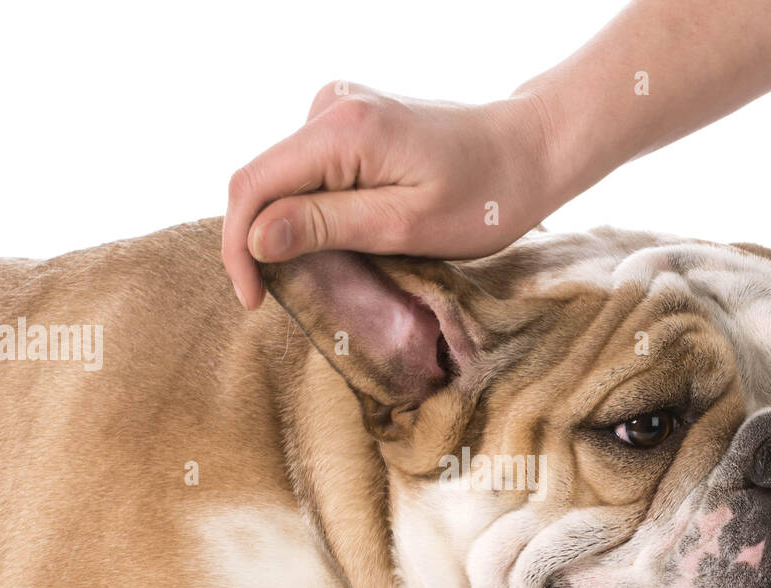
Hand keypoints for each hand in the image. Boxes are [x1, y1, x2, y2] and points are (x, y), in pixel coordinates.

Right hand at [222, 83, 558, 309]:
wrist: (530, 149)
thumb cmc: (483, 195)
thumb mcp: (404, 226)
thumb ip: (326, 227)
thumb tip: (256, 238)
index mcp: (342, 128)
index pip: (253, 185)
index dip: (240, 247)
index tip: (254, 300)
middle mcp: (331, 104)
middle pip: (261, 180)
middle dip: (260, 242)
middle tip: (279, 298)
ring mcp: (340, 107)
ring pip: (283, 179)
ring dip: (286, 229)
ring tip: (319, 273)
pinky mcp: (350, 120)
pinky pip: (308, 172)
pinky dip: (310, 211)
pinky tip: (338, 241)